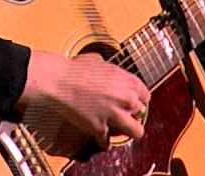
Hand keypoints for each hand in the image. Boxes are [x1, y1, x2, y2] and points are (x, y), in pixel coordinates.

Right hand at [19, 50, 151, 147]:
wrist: (59, 80)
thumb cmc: (75, 68)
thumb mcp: (99, 62)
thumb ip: (111, 71)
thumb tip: (109, 72)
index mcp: (129, 81)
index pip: (146, 96)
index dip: (137, 99)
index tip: (130, 102)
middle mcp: (126, 99)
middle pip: (141, 113)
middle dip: (131, 113)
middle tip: (121, 113)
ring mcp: (114, 115)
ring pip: (136, 132)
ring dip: (126, 131)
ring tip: (118, 129)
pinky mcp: (100, 128)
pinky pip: (107, 142)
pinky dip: (102, 141)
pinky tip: (98, 138)